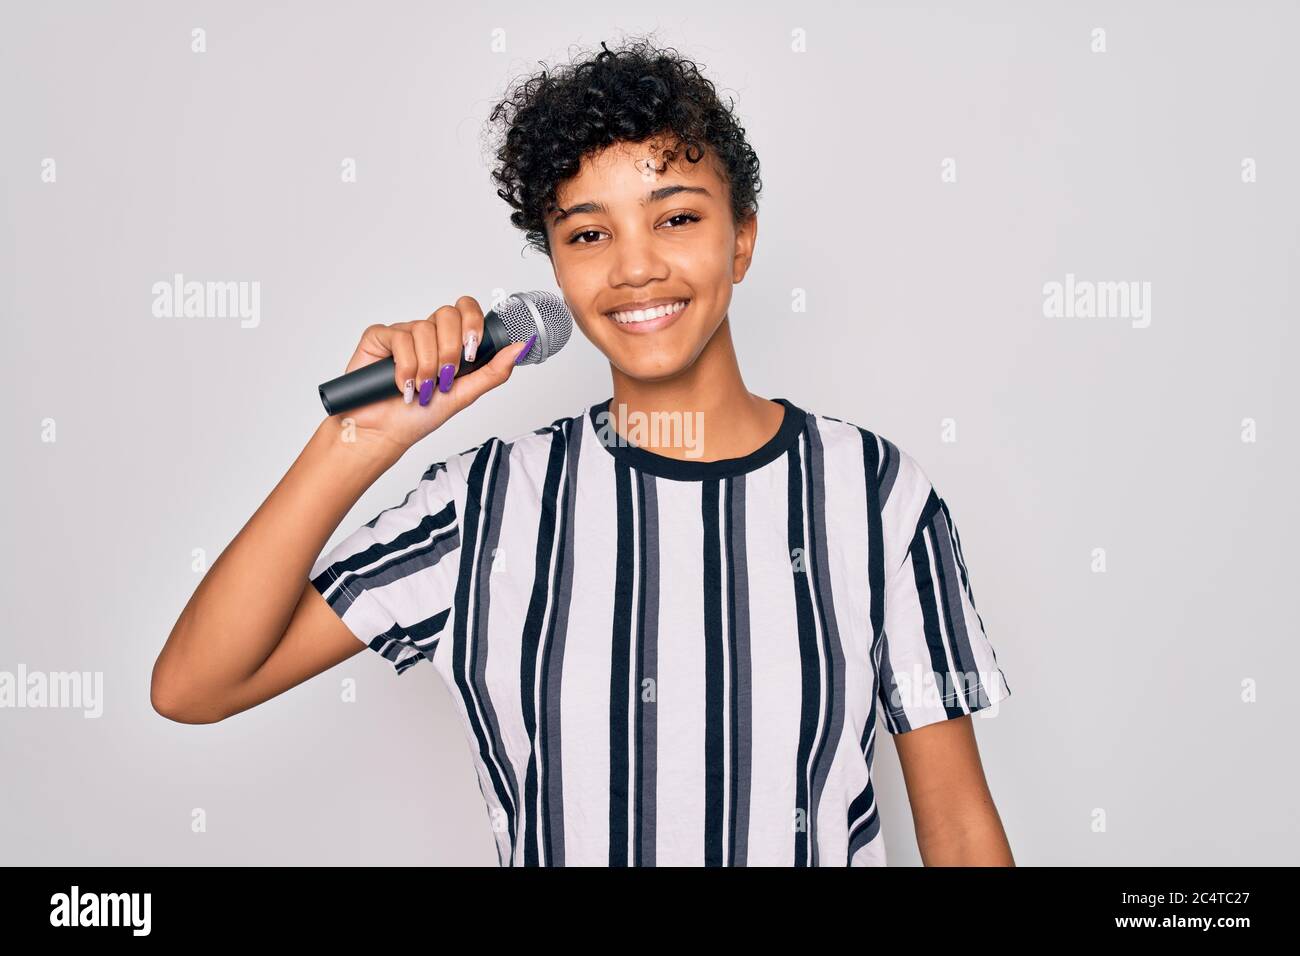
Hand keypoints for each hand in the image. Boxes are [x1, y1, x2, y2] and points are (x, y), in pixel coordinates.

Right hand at [328, 295, 530, 454]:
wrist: (384, 433)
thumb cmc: (420, 417)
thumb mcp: (465, 395)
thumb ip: (494, 371)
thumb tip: (521, 347)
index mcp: (449, 342)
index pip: (466, 309)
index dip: (472, 322)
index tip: (471, 351)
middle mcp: (426, 334)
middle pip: (447, 314)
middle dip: (450, 350)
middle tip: (446, 377)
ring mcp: (402, 334)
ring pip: (423, 329)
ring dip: (426, 366)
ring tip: (422, 389)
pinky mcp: (379, 338)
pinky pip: (398, 336)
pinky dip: (404, 366)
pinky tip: (402, 385)